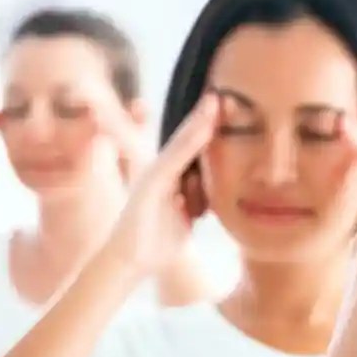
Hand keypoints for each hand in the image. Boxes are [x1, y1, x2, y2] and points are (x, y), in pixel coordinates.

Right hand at [100, 93, 217, 275]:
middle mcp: (162, 172)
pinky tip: (201, 129)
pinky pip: (173, 161)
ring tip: (215, 101)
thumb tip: (211, 203)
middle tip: (223, 93)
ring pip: (181, 144)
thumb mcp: (184, 220)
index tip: (228, 107)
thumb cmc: (156, 242)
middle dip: (204, 116)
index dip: (209, 127)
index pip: (194, 147)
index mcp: (173, 178)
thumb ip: (195, 206)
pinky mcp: (150, 185)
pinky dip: (188, 144)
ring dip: (198, 122)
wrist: (128, 263)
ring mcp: (154, 176)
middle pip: (188, 138)